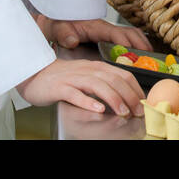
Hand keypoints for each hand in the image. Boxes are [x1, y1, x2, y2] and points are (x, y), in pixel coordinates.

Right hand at [17, 58, 145, 117]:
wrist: (35, 74)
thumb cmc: (64, 78)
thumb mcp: (88, 76)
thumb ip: (105, 83)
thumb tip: (126, 96)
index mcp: (97, 66)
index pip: (123, 74)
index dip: (135, 88)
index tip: (143, 103)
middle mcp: (88, 70)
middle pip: (114, 80)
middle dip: (129, 96)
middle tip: (137, 111)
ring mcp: (74, 78)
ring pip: (98, 85)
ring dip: (113, 99)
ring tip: (123, 112)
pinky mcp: (60, 87)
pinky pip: (76, 94)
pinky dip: (88, 101)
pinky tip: (98, 109)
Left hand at [35, 15, 149, 50]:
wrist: (56, 19)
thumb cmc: (58, 24)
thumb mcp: (57, 28)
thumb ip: (64, 34)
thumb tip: (72, 40)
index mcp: (97, 27)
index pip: (117, 34)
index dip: (128, 44)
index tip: (135, 55)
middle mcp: (106, 28)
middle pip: (131, 33)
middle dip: (142, 45)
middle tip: (152, 59)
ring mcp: (109, 32)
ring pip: (132, 35)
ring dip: (143, 44)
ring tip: (151, 59)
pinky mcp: (108, 37)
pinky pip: (128, 39)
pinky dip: (138, 45)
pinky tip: (140, 57)